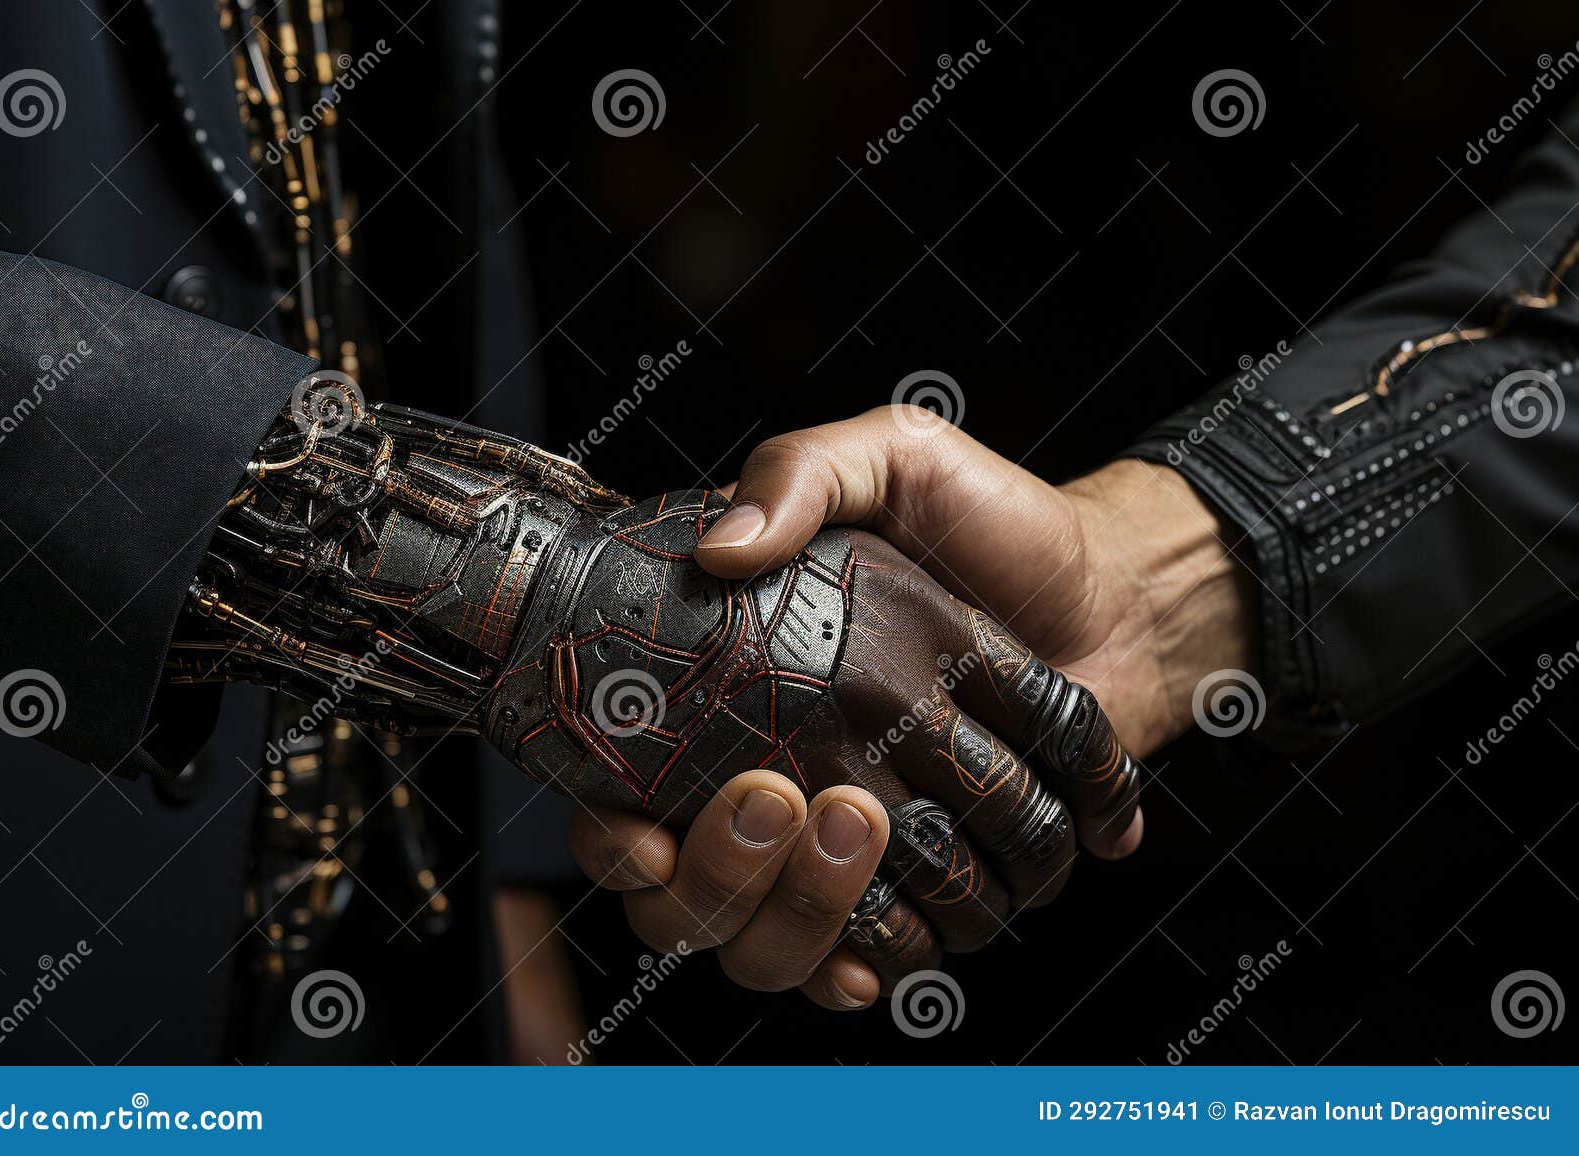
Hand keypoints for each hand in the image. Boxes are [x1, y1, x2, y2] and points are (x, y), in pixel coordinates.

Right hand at [184, 398, 1174, 1010]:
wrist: (1121, 592)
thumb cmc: (999, 523)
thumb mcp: (894, 457)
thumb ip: (803, 474)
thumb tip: (723, 552)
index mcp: (747, 693)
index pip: (634, 790)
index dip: (616, 833)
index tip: (644, 830)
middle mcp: (786, 781)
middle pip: (702, 898)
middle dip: (731, 876)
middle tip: (795, 801)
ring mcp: (856, 844)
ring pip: (779, 944)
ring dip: (815, 912)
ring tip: (875, 825)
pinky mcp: (934, 881)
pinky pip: (879, 963)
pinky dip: (883, 968)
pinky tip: (898, 948)